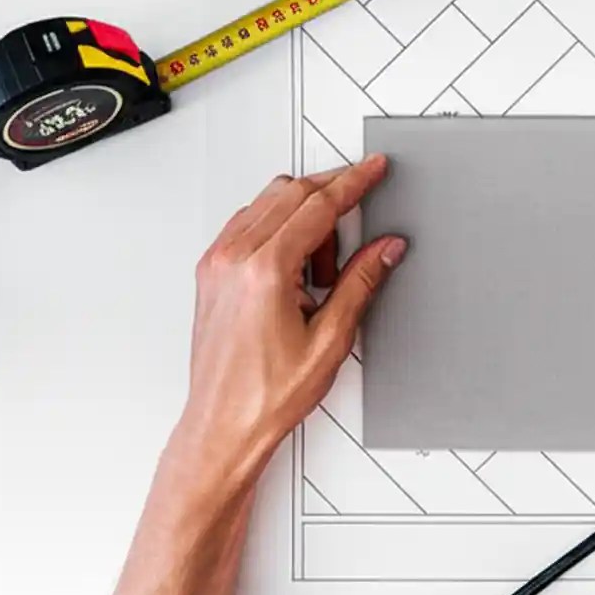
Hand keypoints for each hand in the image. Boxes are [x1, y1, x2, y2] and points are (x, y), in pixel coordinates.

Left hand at [176, 155, 405, 479]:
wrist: (224, 425)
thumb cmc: (266, 395)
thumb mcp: (331, 339)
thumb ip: (361, 283)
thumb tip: (384, 249)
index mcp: (264, 271)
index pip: (318, 205)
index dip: (353, 182)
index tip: (374, 169)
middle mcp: (233, 258)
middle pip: (291, 192)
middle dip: (332, 196)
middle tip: (361, 216)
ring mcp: (217, 262)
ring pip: (268, 203)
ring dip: (304, 217)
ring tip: (324, 269)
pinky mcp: (211, 272)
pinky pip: (248, 225)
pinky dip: (278, 229)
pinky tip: (298, 266)